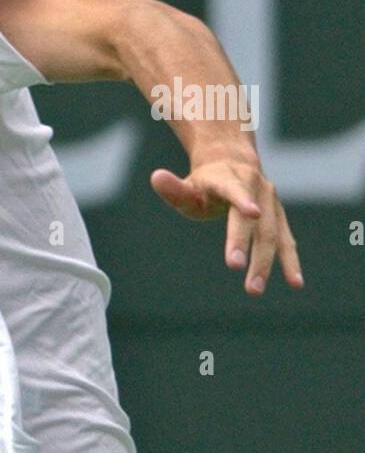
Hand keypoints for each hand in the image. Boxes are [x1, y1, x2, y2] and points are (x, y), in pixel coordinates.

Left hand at [150, 158, 303, 294]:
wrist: (235, 162)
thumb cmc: (206, 182)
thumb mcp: (188, 185)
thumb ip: (174, 189)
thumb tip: (156, 177)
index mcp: (230, 178)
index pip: (235, 189)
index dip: (243, 200)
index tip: (252, 213)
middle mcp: (255, 188)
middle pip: (253, 219)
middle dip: (245, 243)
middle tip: (234, 268)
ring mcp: (271, 203)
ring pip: (271, 234)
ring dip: (265, 262)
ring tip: (255, 289)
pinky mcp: (279, 217)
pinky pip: (286, 241)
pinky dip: (289, 261)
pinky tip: (295, 283)